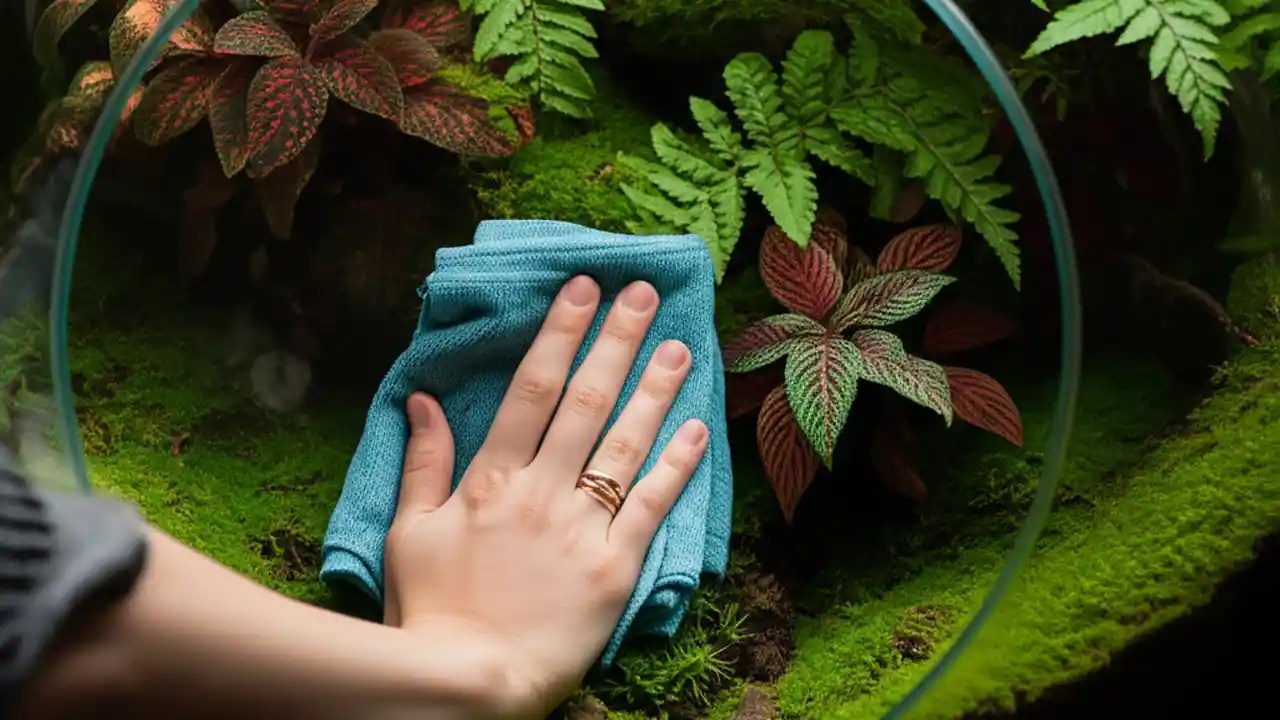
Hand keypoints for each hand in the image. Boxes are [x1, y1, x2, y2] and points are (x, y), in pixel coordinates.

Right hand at [382, 276, 708, 717]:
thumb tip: (423, 399)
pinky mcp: (615, 569)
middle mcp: (542, 491)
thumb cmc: (430, 609)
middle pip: (586, 402)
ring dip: (654, 390)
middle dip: (616, 341)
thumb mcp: (407, 532)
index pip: (532, 389)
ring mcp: (582, 529)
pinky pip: (650, 507)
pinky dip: (675, 465)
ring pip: (624, 444)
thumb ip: (422, 462)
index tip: (583, 291)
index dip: (560, 334)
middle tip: (645, 293)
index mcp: (491, 478)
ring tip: (681, 345)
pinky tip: (696, 427)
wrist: (467, 683)